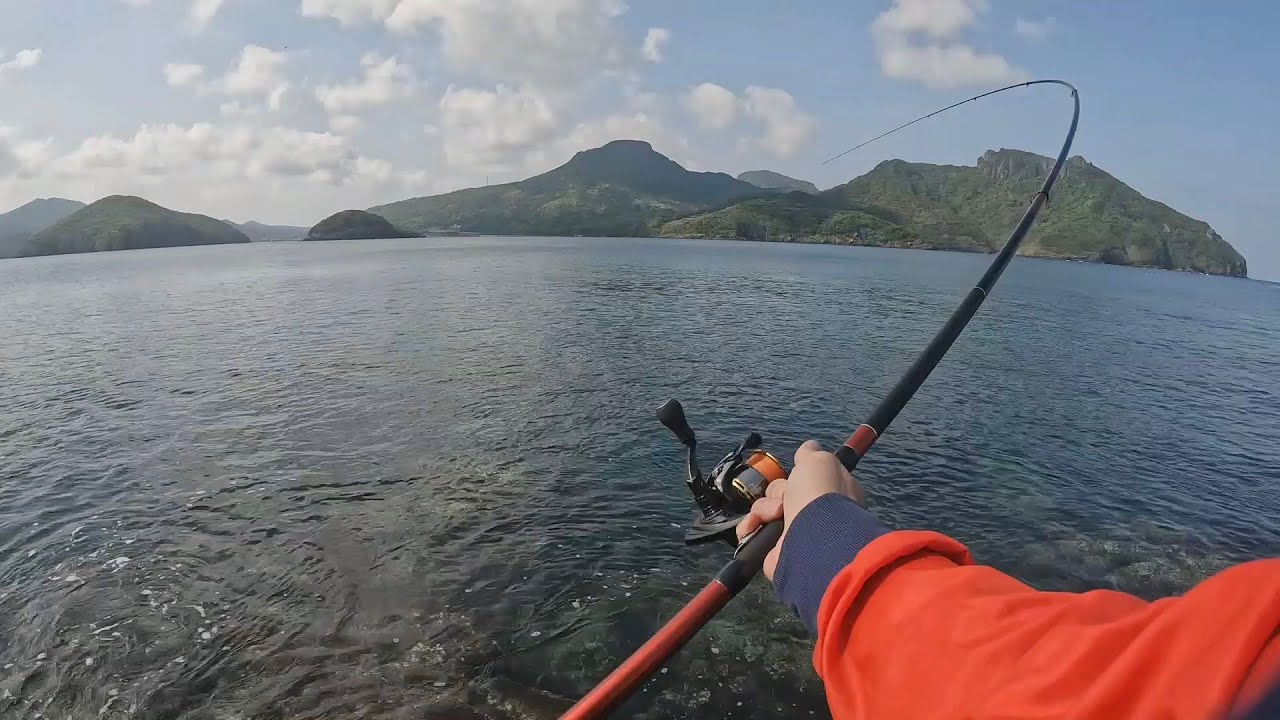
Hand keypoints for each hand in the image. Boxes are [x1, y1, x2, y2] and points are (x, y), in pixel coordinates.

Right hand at [735, 440, 866, 580]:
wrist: (812, 537)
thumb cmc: (820, 495)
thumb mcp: (820, 461)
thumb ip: (811, 452)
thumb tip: (809, 447)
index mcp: (833, 495)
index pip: (812, 480)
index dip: (802, 475)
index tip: (799, 471)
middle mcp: (816, 516)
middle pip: (782, 493)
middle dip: (778, 491)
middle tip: (785, 497)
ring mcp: (795, 535)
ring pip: (765, 511)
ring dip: (764, 508)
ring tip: (774, 514)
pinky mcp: (775, 552)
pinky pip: (753, 532)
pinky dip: (750, 527)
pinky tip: (755, 526)